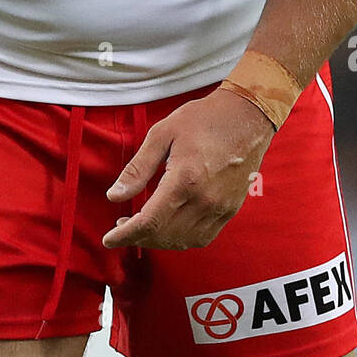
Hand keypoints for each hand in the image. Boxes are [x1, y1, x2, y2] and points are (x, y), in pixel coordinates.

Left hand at [102, 88, 274, 250]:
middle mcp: (205, 200)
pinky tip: (170, 226)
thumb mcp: (162, 134)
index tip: (109, 239)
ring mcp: (221, 207)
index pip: (149, 222)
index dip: (125, 235)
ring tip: (143, 226)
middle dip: (138, 237)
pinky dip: (181, 238)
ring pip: (183, 241)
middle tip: (122, 226)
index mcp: (184, 180)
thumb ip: (138, 168)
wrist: (247, 115)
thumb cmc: (203, 119)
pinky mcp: (231, 209)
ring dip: (158, 240)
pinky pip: (202, 237)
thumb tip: (114, 196)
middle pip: (164, 235)